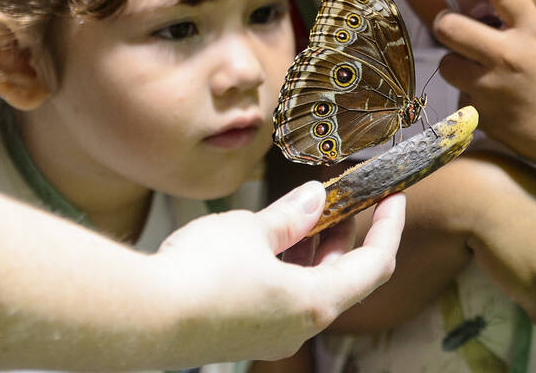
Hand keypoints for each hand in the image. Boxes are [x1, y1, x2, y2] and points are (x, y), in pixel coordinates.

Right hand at [151, 182, 404, 360]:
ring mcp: (270, 336)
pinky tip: (271, 240)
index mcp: (315, 302)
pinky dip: (286, 268)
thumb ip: (289, 216)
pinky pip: (280, 299)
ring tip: (306, 211)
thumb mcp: (251, 229)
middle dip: (346, 236)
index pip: (374, 264)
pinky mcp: (242, 336)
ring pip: (309, 289)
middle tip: (346, 199)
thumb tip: (315, 198)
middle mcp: (299, 327)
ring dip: (313, 251)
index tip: (393, 200)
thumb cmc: (200, 273)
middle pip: (342, 279)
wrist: (142, 317)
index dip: (388, 229)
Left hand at [432, 0, 535, 164]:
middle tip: (449, 24)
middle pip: (451, 28)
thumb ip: (533, 27)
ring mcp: (492, 90)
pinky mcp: (484, 117)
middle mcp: (508, 58)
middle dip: (444, 23)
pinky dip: (471, 96)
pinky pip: (462, 97)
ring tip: (475, 68)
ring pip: (447, 64)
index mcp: (533, 34)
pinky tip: (493, 102)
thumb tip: (506, 17)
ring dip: (456, 62)